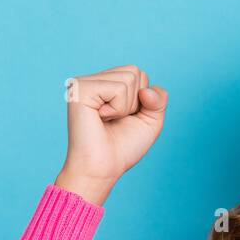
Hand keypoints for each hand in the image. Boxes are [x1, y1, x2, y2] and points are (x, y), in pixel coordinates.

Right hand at [54, 65, 168, 205]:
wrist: (103, 167)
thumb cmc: (122, 148)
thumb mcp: (150, 121)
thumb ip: (159, 99)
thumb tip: (146, 90)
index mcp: (106, 84)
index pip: (139, 73)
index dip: (142, 100)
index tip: (124, 118)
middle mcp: (94, 80)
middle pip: (135, 72)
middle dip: (135, 102)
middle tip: (115, 119)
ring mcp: (85, 82)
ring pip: (128, 79)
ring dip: (126, 107)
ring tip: (107, 119)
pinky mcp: (80, 87)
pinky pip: (118, 88)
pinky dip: (117, 108)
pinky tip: (101, 117)